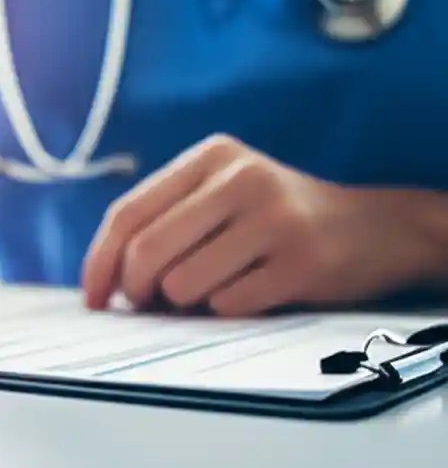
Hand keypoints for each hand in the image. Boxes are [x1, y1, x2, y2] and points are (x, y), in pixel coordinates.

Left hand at [82, 135, 438, 315]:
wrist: (374, 228)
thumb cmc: (274, 220)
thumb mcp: (221, 196)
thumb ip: (165, 221)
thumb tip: (103, 281)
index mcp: (211, 156)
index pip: (127, 213)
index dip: (99, 263)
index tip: (92, 299)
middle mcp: (241, 177)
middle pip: (146, 252)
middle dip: (136, 291)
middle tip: (148, 303)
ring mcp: (274, 218)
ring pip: (182, 285)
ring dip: (186, 304)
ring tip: (213, 289)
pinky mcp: (300, 261)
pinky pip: (227, 305)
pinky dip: (227, 311)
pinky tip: (252, 292)